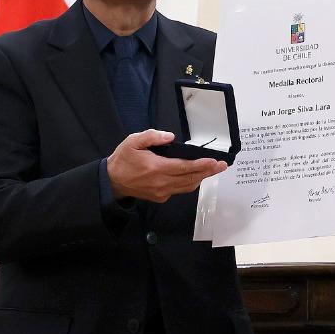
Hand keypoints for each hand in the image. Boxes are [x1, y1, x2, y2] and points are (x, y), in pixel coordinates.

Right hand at [107, 129, 226, 202]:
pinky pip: (179, 190)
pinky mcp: (160, 197)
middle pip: (190, 178)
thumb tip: (170, 136)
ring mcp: (161, 192)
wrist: (112, 181)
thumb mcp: (133, 142)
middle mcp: (161, 183)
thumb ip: (152, 136)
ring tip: (213, 170)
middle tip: (222, 166)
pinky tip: (196, 176)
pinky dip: (190, 183)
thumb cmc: (123, 159)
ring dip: (201, 178)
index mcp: (156, 168)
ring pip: (187, 187)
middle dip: (208, 172)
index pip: (184, 167)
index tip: (214, 161)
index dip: (201, 165)